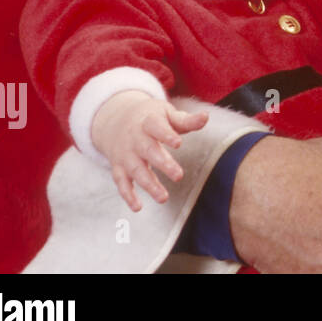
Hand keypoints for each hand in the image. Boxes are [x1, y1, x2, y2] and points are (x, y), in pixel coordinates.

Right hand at [90, 90, 208, 211]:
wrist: (116, 119)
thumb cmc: (150, 117)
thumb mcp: (167, 114)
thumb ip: (186, 120)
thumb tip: (206, 117)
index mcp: (148, 122)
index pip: (157, 127)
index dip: (166, 135)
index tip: (178, 143)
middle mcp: (135, 139)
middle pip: (148, 151)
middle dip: (163, 164)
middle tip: (179, 176)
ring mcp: (126, 154)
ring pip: (136, 170)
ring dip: (149, 185)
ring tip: (164, 198)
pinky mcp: (119, 167)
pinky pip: (121, 182)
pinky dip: (128, 195)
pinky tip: (138, 207)